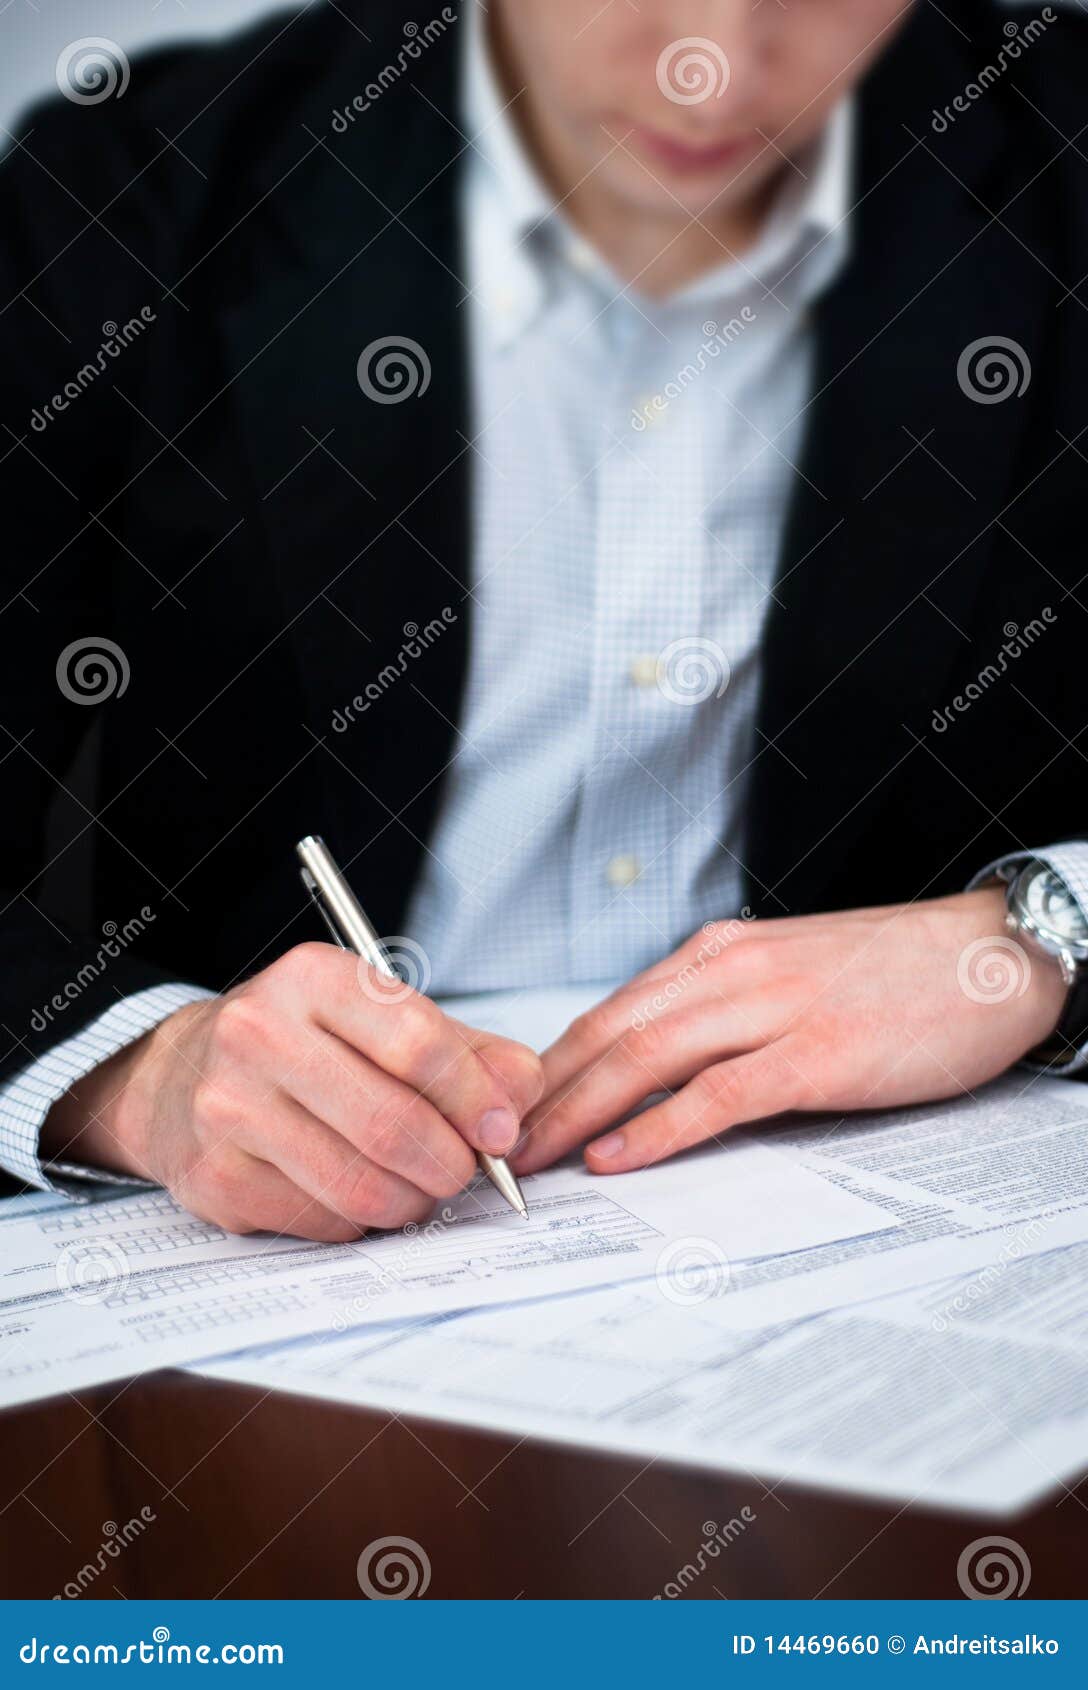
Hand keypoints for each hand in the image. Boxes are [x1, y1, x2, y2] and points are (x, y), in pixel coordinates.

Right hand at [42, 943, 542, 1239]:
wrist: (184, 1075)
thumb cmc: (302, 1044)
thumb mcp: (384, 1020)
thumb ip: (468, 1050)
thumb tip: (522, 1094)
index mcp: (313, 979)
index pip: (417, 1044)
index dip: (475, 1098)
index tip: (501, 1129)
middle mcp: (260, 1034)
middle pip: (392, 1125)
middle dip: (450, 1163)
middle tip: (464, 1171)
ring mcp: (229, 1109)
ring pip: (360, 1187)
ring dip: (411, 1201)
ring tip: (417, 1185)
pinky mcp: (216, 1176)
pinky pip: (323, 1221)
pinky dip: (360, 1220)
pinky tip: (354, 1191)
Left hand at [512, 888, 1067, 1177]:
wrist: (992, 954)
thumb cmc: (895, 972)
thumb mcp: (790, 972)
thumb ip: (725, 1005)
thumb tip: (660, 1060)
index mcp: (721, 952)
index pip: (611, 1009)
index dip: (553, 1064)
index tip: (514, 1109)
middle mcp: (732, 970)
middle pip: (609, 1032)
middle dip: (544, 1093)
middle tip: (495, 1143)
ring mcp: (774, 1007)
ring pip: (645, 1056)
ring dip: (579, 1112)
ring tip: (533, 1157)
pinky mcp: (817, 1052)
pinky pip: (718, 1093)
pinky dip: (658, 1126)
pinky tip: (618, 1155)